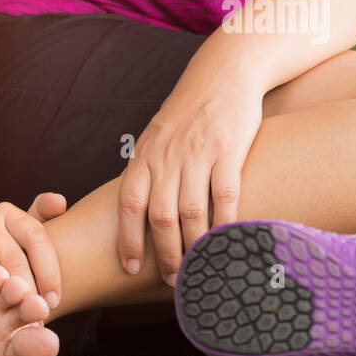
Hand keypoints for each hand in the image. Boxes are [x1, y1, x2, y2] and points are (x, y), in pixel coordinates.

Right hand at [0, 194, 67, 306]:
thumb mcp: (11, 238)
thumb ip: (38, 225)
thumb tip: (60, 202)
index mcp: (8, 213)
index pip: (36, 237)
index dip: (49, 270)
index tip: (53, 300)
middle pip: (14, 256)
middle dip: (28, 290)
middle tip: (35, 316)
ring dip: (1, 295)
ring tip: (14, 318)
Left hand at [117, 68, 262, 285]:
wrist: (222, 75)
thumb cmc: (187, 114)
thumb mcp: (155, 139)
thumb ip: (147, 172)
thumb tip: (137, 214)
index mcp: (144, 156)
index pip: (128, 205)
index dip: (127, 239)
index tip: (130, 267)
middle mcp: (166, 157)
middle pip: (160, 217)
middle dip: (165, 254)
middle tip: (172, 280)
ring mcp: (197, 154)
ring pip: (192, 212)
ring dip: (194, 247)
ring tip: (199, 269)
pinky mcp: (229, 150)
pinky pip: (225, 196)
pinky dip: (225, 224)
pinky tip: (228, 243)